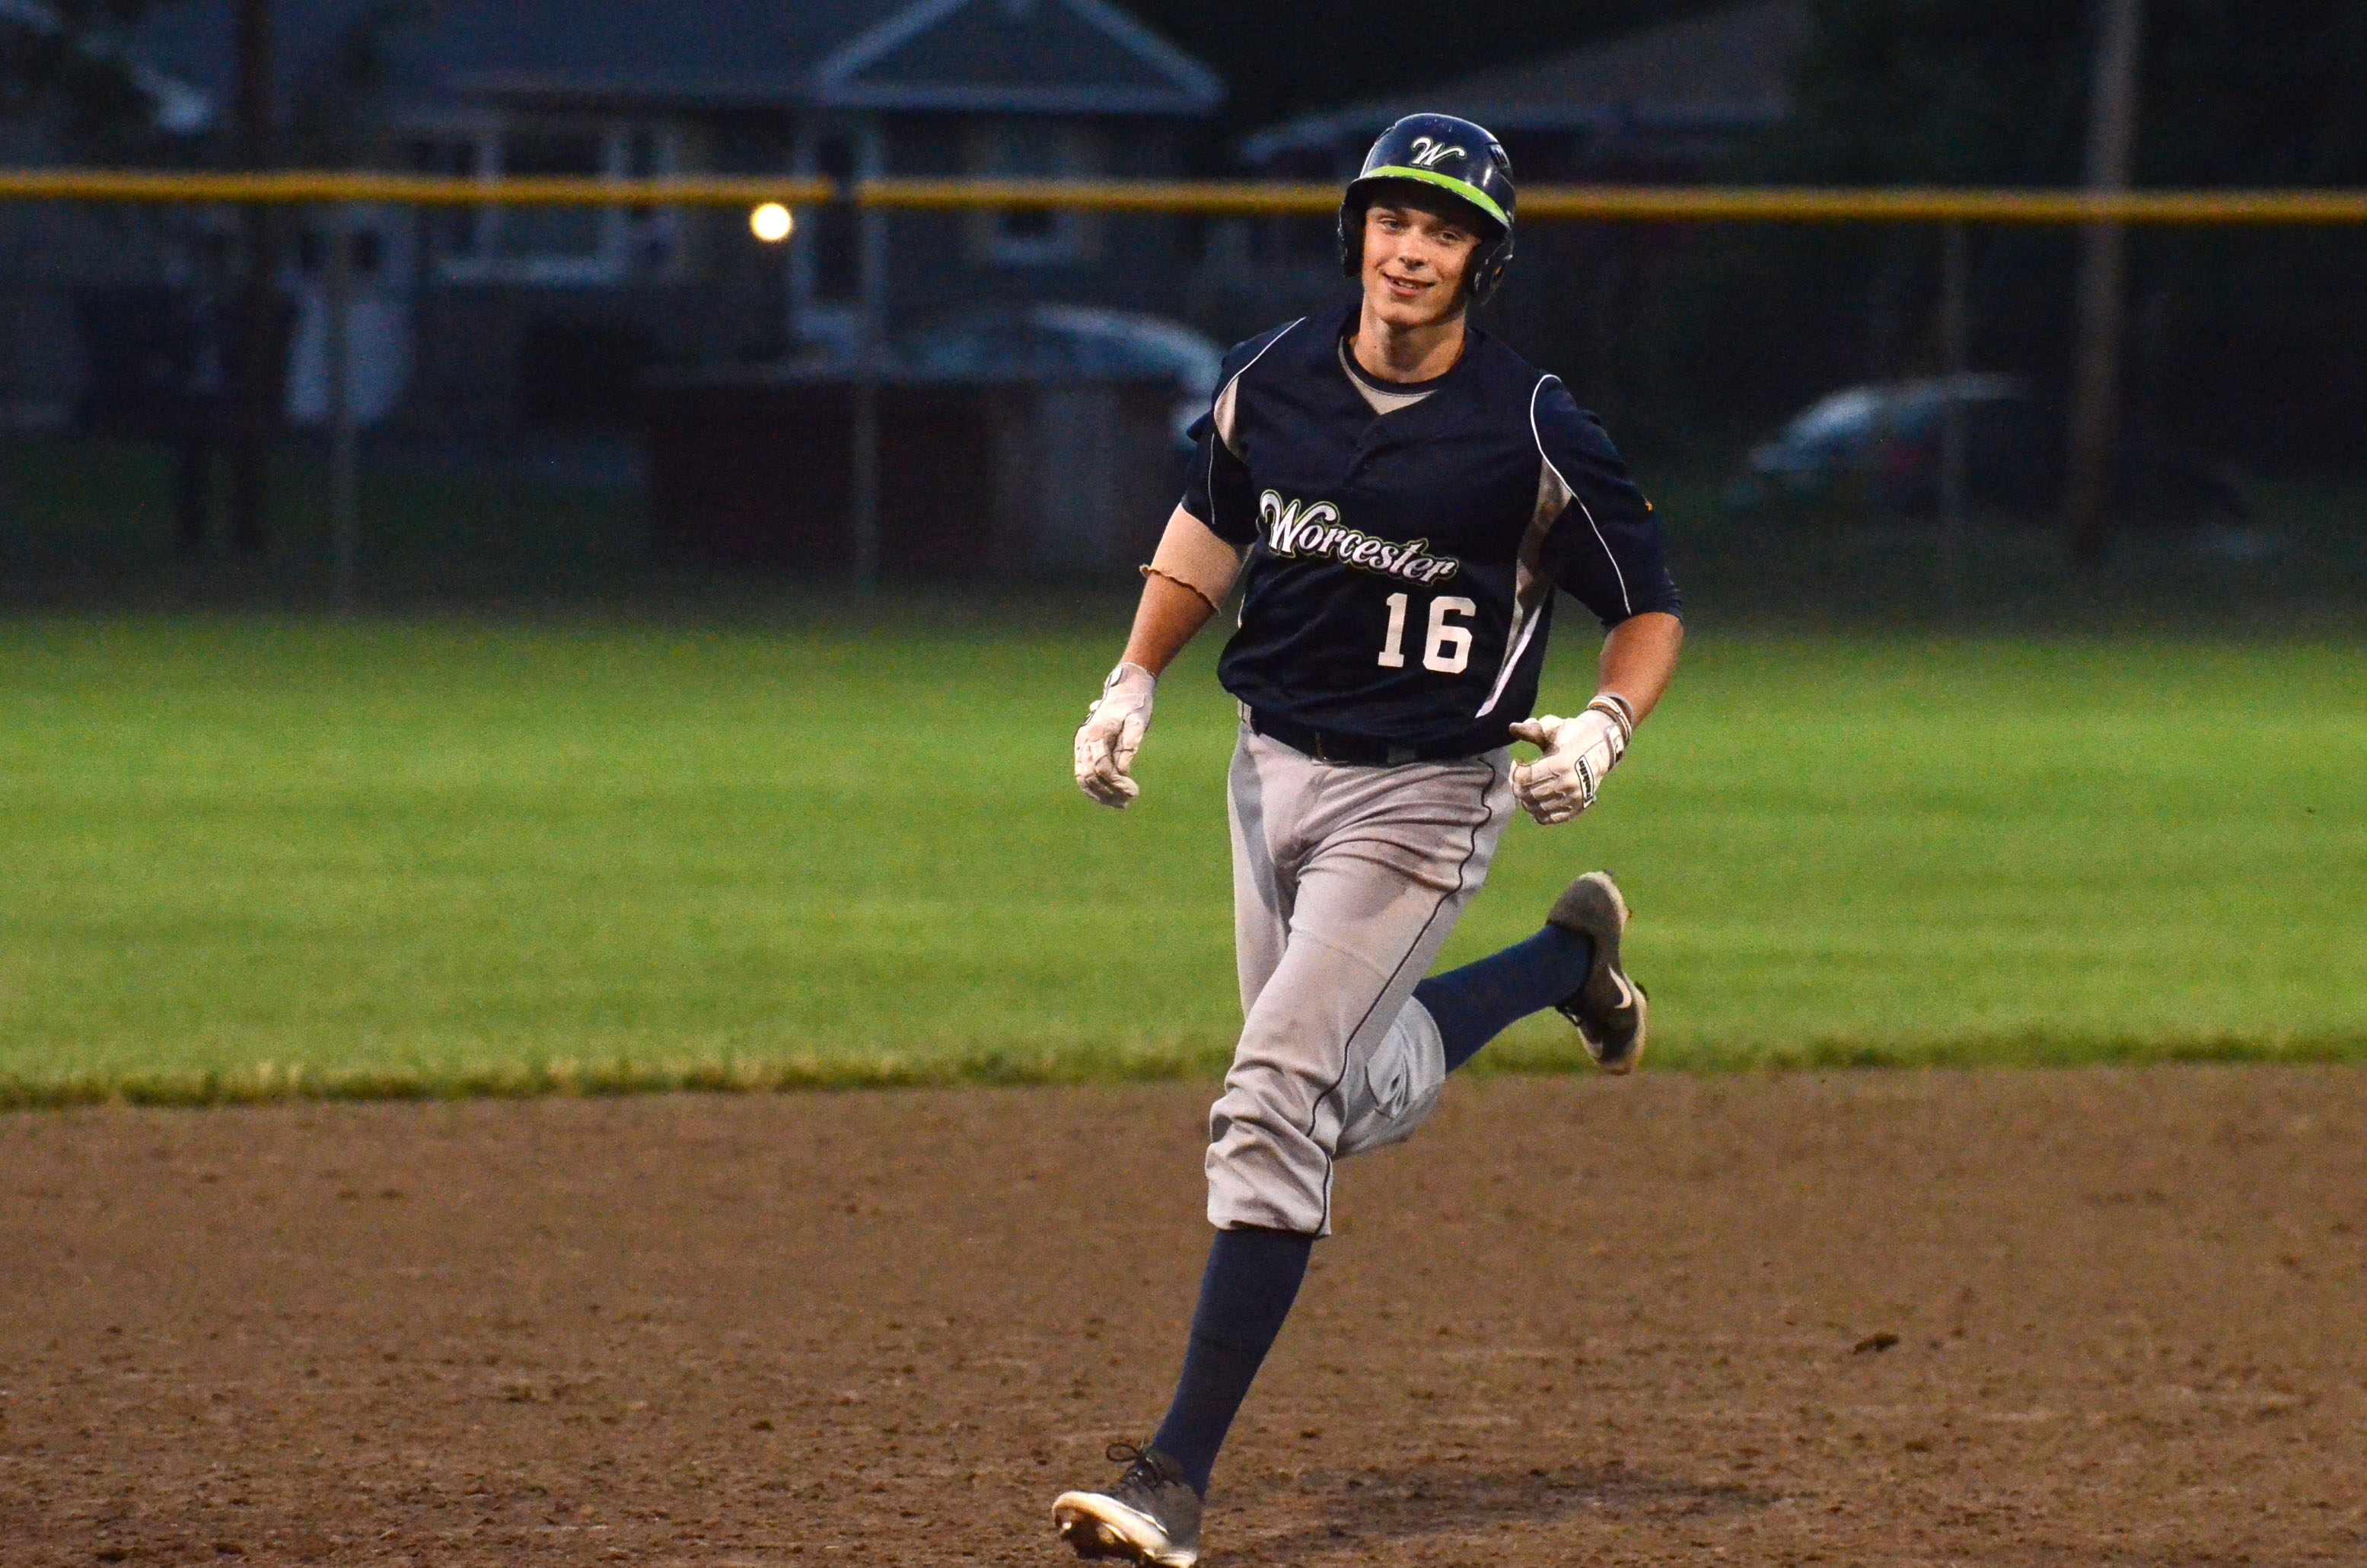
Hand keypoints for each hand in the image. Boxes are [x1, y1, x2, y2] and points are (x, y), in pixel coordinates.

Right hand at [1073, 663, 1156, 807]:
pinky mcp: (1084, 749)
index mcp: (1094, 733)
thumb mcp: (1138, 722)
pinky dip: (1094, 788)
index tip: (1134, 792)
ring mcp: (1081, 745)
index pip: (1101, 767)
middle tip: (1130, 801)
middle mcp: (1083, 741)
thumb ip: (1130, 745)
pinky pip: (1083, 774)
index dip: (1117, 783)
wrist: (1126, 689)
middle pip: (1090, 776)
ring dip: (1100, 794)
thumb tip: (1123, 770)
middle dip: (1109, 792)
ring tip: (1121, 804)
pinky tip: (1110, 797)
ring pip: (1083, 778)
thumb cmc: (1134, 705)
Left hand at [1507, 698, 1631, 824]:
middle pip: (1527, 794)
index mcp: (1560, 764)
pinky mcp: (1577, 808)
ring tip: (1529, 787)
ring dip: (1526, 798)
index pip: (1523, 778)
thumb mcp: (1554, 727)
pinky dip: (1538, 812)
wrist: (1601, 747)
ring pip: (1535, 808)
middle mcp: (1567, 784)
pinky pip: (1549, 819)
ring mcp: (1574, 798)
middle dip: (1517, 784)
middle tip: (1520, 776)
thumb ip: (1532, 729)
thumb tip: (1511, 727)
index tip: (1519, 761)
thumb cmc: (1572, 735)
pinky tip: (1537, 799)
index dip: (1514, 770)